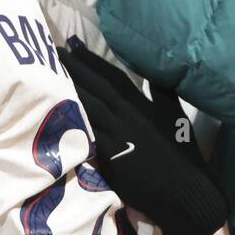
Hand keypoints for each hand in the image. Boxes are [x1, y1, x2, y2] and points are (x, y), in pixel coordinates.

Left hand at [58, 44, 226, 234]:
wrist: (187, 191)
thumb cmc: (185, 158)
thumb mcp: (176, 119)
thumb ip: (163, 95)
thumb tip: (157, 73)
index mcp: (144, 105)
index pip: (113, 76)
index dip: (92, 58)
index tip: (73, 42)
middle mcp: (128, 115)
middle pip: (95, 86)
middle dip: (72, 66)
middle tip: (50, 49)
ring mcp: (118, 135)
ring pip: (87, 105)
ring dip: (66, 87)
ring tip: (46, 73)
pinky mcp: (110, 156)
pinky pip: (85, 133)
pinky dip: (70, 120)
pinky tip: (53, 110)